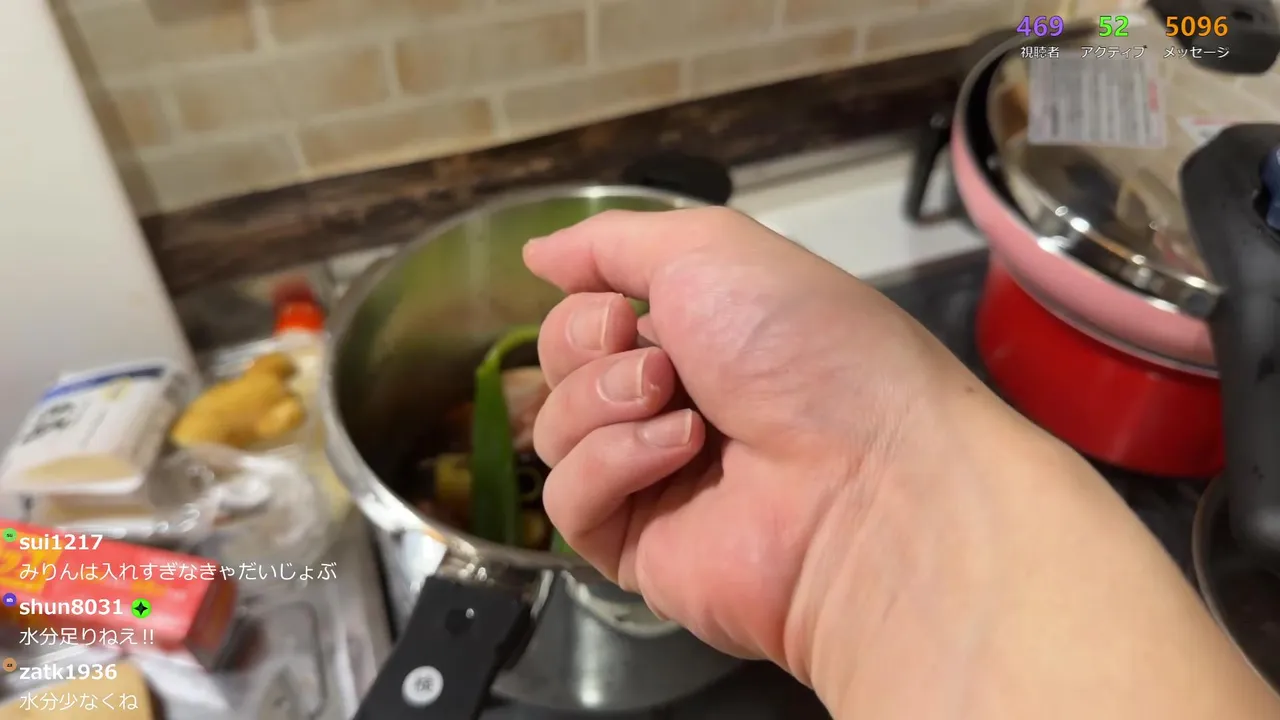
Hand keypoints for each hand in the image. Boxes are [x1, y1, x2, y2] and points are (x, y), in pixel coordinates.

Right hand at [524, 207, 1005, 686]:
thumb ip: (612, 241)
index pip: (583, 320)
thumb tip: (535, 251)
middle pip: (558, 370)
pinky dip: (613, 466)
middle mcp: (668, 405)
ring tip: (683, 416)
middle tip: (661, 364)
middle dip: (591, 351)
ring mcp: (650, 480)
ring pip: (553, 431)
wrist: (865, 478)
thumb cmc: (802, 348)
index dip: (585, 310)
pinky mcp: (635, 547)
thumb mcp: (712, 249)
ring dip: (607, 405)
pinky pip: (568, 500)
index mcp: (693, 337)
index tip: (624, 310)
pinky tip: (677, 459)